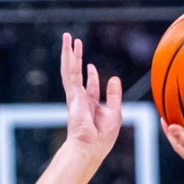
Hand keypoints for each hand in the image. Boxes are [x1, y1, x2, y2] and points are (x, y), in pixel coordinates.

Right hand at [60, 33, 122, 157]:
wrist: (90, 146)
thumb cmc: (103, 136)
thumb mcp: (115, 112)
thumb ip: (114, 95)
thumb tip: (115, 78)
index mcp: (91, 104)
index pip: (91, 86)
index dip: (92, 76)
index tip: (91, 67)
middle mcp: (81, 98)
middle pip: (77, 73)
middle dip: (76, 59)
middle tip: (74, 43)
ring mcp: (75, 95)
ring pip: (70, 69)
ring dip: (69, 52)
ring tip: (68, 37)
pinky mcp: (72, 94)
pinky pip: (70, 72)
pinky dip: (68, 58)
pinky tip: (68, 46)